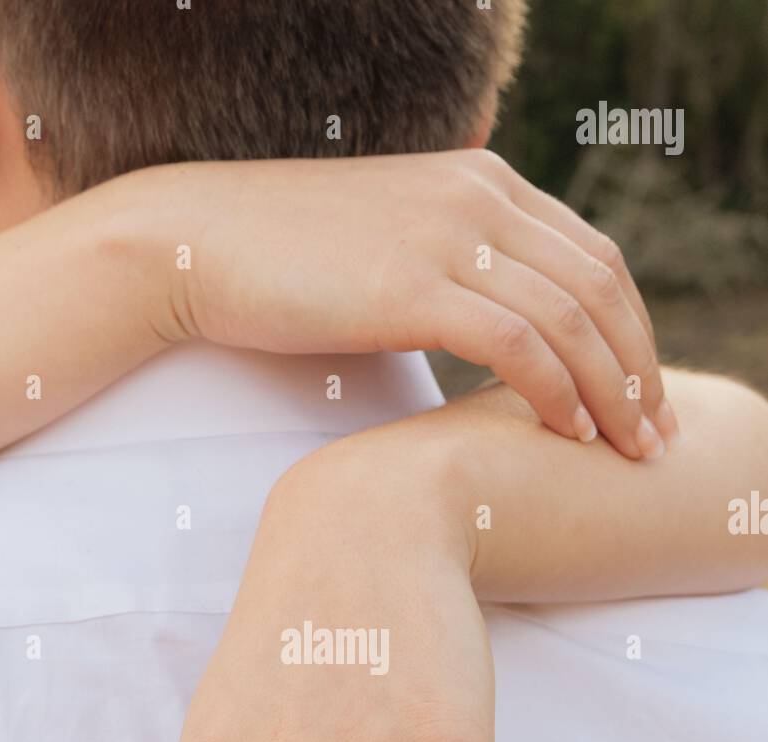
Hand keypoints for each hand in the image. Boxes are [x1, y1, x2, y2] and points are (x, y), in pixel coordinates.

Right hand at [158, 149, 676, 459]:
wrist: (196, 245)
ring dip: (612, 390)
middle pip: (600, 287)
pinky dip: (555, 391)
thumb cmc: (286, 264)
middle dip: (639, 367)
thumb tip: (488, 326)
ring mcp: (448, 236)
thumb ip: (452, 267)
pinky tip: (568, 433)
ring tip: (627, 450)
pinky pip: (519, 344)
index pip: (594, 258)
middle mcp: (480, 197)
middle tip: (655, 435)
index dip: (632, 331)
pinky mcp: (414, 285)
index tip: (643, 394)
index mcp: (482, 183)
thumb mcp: (390, 247)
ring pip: (571, 318)